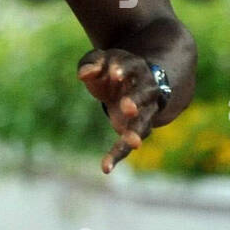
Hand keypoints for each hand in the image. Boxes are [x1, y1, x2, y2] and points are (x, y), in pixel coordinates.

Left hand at [78, 48, 163, 174]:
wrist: (135, 82)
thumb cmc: (112, 70)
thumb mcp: (101, 61)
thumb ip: (92, 64)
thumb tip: (84, 74)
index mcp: (135, 68)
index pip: (131, 67)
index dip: (123, 70)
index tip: (114, 73)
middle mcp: (145, 90)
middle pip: (144, 95)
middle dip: (136, 100)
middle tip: (127, 107)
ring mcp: (145, 111)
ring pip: (144, 122)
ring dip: (137, 131)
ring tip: (133, 142)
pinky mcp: (137, 128)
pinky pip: (128, 143)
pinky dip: (117, 155)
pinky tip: (106, 167)